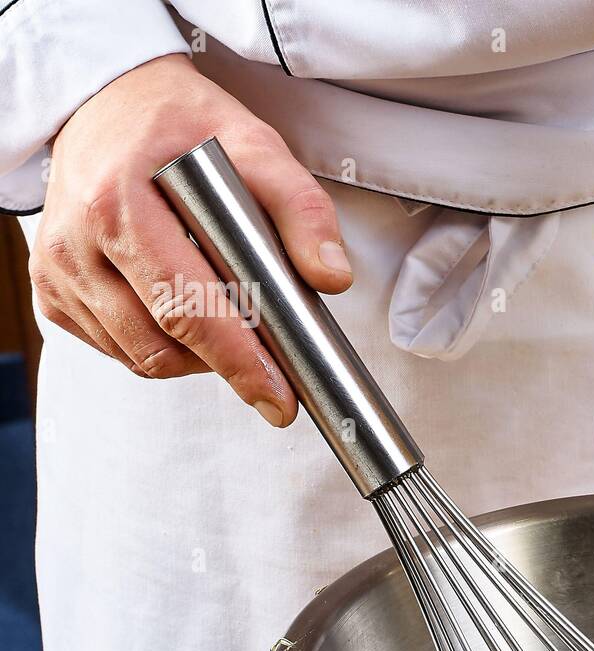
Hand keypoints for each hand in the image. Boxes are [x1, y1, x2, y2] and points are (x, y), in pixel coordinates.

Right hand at [30, 53, 352, 426]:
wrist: (107, 103)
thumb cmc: (181, 124)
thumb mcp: (254, 145)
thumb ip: (301, 208)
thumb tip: (332, 277)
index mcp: (119, 203)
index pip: (186, 306)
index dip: (239, 360)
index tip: (279, 397)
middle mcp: (76, 242)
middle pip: (161, 343)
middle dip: (226, 366)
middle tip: (274, 373)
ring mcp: (57, 271)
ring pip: (141, 356)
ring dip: (194, 358)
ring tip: (231, 323)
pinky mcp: (53, 292)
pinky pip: (118, 348)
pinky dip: (161, 346)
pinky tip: (186, 311)